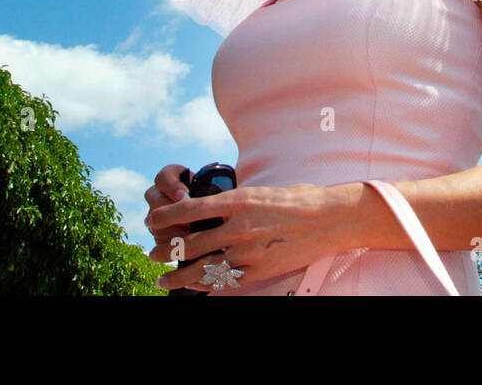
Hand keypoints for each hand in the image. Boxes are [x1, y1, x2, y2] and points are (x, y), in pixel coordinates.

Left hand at [145, 182, 353, 291]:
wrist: (328, 219)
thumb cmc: (296, 200)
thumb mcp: (259, 192)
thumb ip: (232, 204)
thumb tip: (206, 211)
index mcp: (238, 201)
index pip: (189, 209)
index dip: (165, 216)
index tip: (152, 220)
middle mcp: (238, 226)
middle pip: (190, 243)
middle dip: (167, 250)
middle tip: (152, 254)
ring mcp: (248, 251)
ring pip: (202, 268)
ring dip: (178, 276)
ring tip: (164, 279)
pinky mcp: (258, 270)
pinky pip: (224, 283)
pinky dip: (205, 286)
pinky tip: (195, 288)